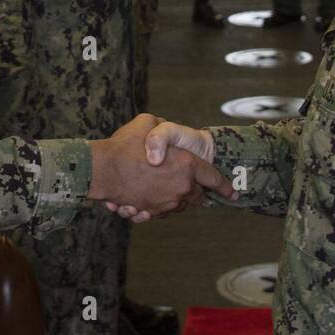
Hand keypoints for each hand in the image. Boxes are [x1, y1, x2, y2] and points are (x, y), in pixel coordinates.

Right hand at [88, 114, 230, 219]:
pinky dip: (158, 205)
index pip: (213, 178)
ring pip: (179, 205)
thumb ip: (162, 130)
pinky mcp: (150, 211)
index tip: (233, 194)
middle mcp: (180, 187)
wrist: (101, 170)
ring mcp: (166, 202)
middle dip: (198, 192)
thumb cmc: (124, 145)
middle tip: (196, 189)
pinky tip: (148, 197)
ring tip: (166, 188)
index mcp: (187, 165)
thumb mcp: (148, 123)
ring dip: (176, 198)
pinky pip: (161, 211)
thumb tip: (164, 138)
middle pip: (197, 195)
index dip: (225, 186)